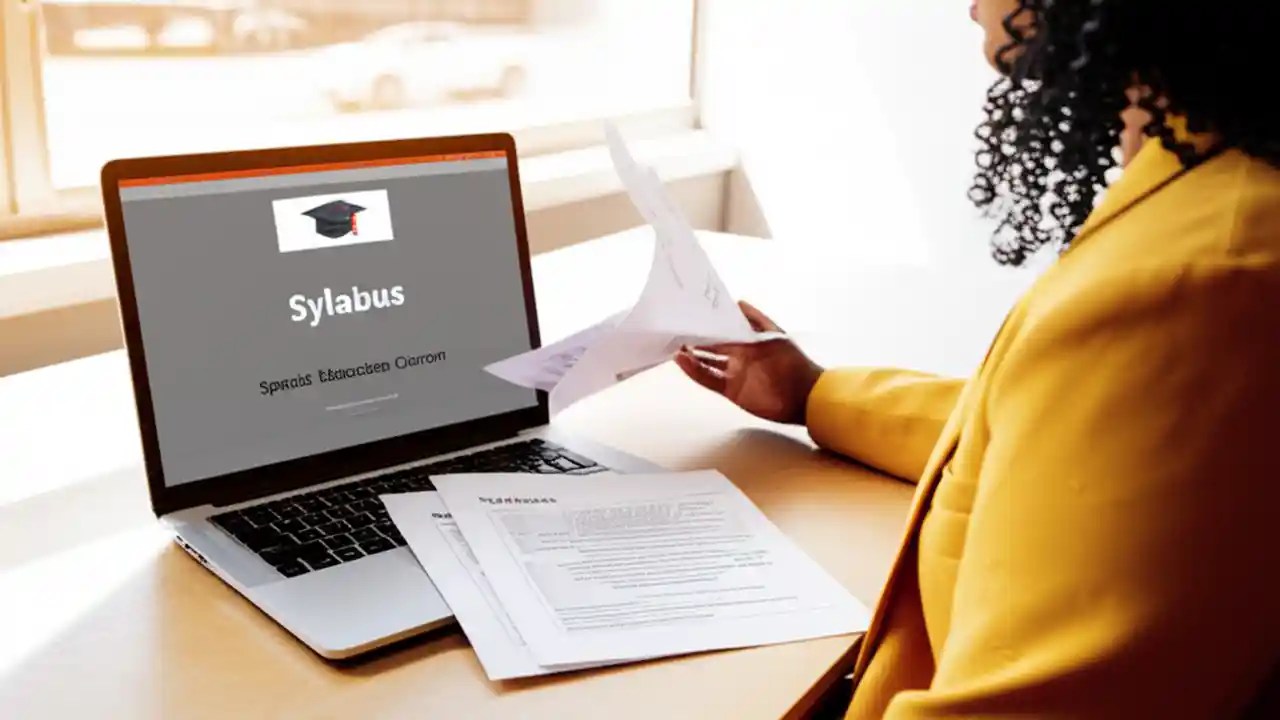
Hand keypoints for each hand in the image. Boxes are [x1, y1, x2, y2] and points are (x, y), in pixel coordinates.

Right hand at [674, 301, 823, 424]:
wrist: (803, 396)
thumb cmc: (793, 362)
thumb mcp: (775, 336)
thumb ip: (756, 321)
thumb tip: (737, 302)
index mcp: (748, 341)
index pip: (724, 330)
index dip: (709, 324)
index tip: (692, 315)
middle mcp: (738, 356)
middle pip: (712, 346)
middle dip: (696, 339)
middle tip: (676, 329)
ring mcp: (733, 373)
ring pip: (706, 363)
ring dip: (691, 355)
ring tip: (674, 345)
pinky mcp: (730, 390)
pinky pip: (708, 379)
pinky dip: (695, 371)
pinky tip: (682, 361)